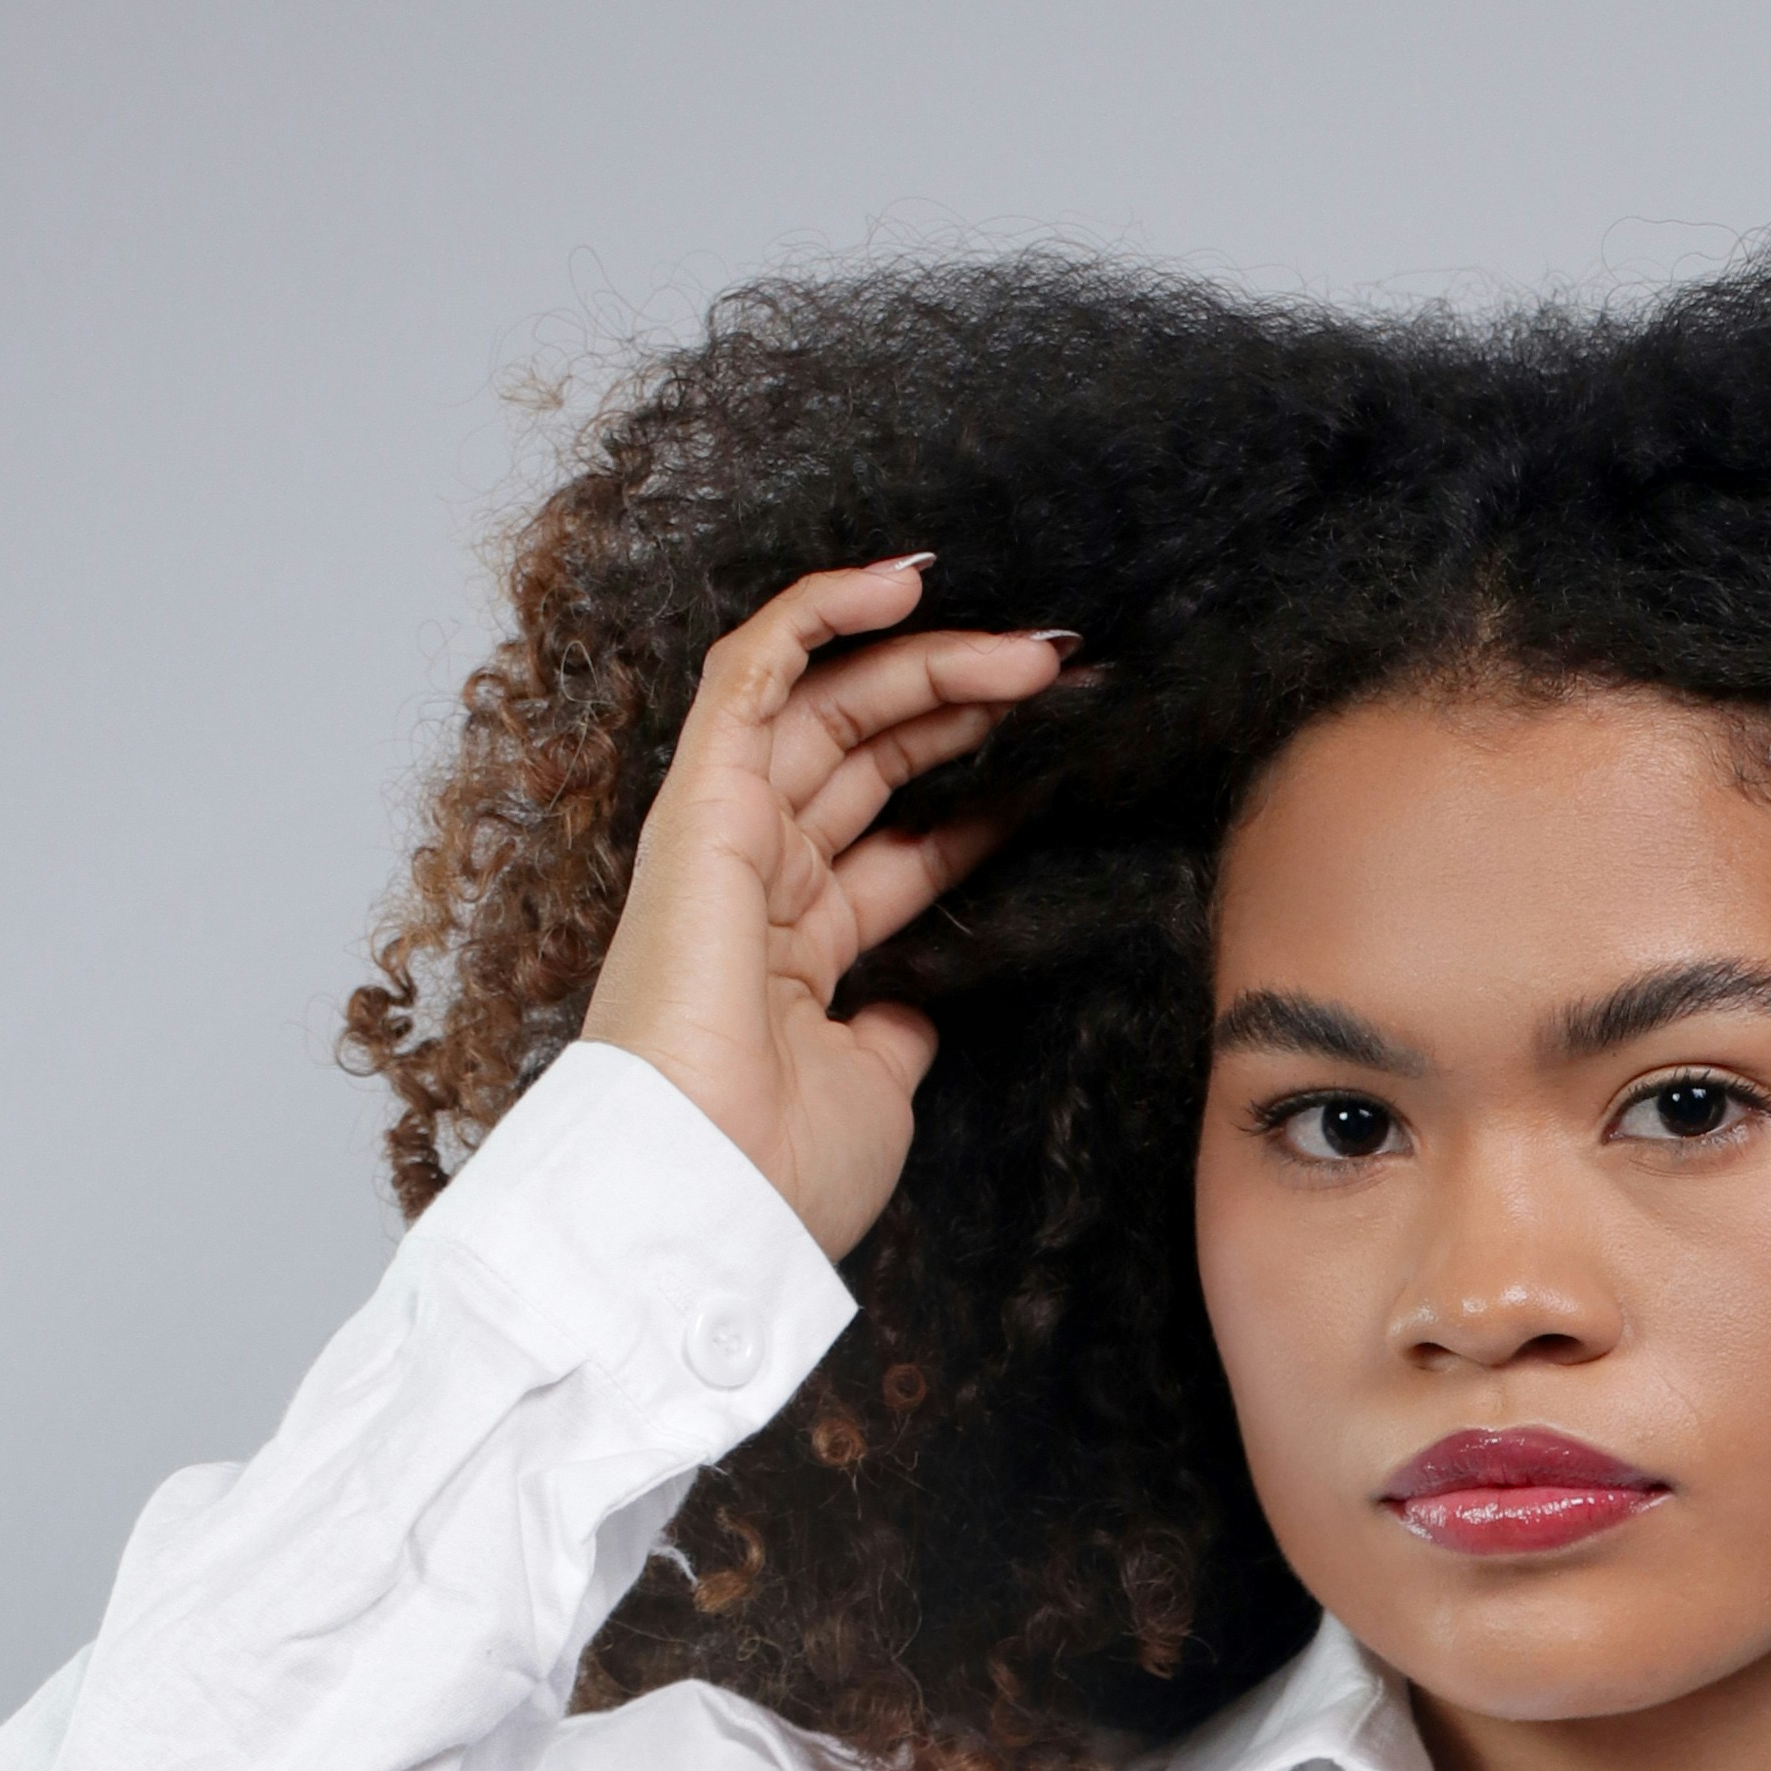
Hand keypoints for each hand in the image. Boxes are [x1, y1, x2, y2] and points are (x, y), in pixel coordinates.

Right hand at [582, 556, 1076, 1259]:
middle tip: (1070, 685)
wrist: (710, 1189)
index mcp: (790, 953)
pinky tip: (906, 581)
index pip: (894, 844)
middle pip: (869, 760)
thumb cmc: (781, 1167)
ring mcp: (722, 837)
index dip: (979, 798)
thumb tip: (917, 1009)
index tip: (1069, 767)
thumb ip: (895, 1031)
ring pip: (829, 706)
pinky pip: (751, 670)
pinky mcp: (699, 802)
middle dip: (969, 713)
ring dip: (931, 663)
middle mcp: (752, 883)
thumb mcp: (875, 1091)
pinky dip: (819, 611)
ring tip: (1037, 650)